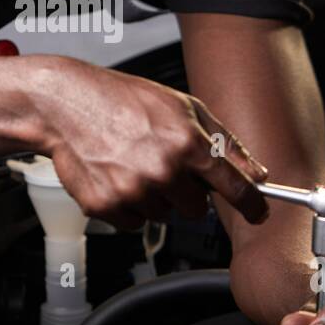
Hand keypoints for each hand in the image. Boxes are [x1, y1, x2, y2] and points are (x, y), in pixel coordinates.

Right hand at [35, 58, 269, 229]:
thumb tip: (256, 172)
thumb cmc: (122, 100)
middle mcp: (162, 170)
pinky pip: (134, 223)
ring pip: (164, 216)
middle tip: (165, 166)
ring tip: (134, 164)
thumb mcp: (183, 106)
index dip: (252, 204)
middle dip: (187, 193)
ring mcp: (132, 192)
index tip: (258, 212)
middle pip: (197, 210)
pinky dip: (129, 206)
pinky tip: (118, 176)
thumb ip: (224, 141)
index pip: (234, 187)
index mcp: (186, 142)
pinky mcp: (106, 206)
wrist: (66, 105)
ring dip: (155, 198)